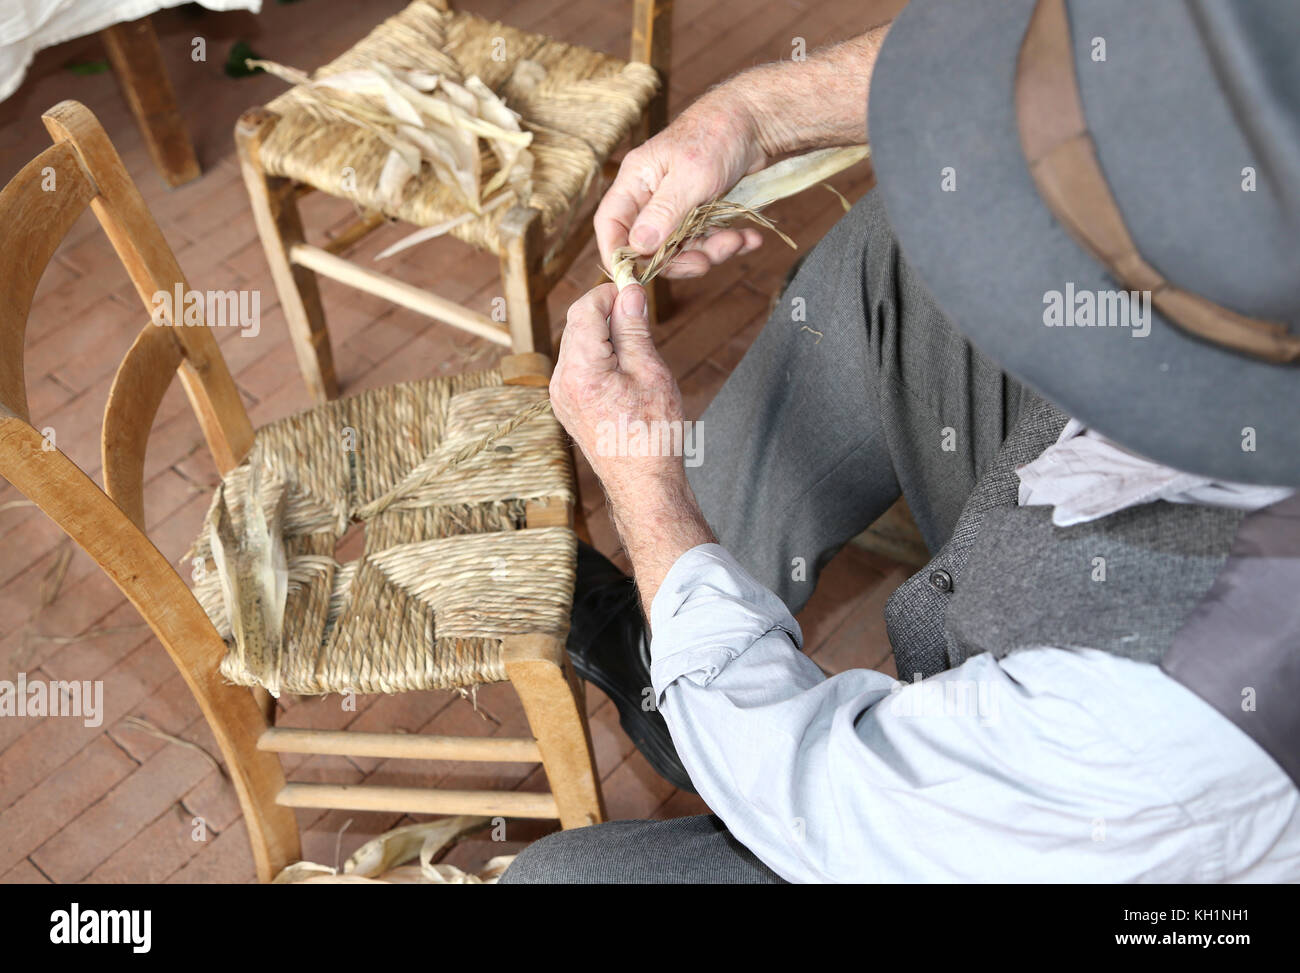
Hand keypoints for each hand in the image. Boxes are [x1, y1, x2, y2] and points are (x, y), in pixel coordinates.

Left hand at [550, 282, 715, 611]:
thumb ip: (634, 328)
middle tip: (643, 318)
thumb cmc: (653, 435)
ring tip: (639, 349)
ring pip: (579, 345)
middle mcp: (560, 381)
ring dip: (606, 336)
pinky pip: (580, 367)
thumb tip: (630, 292)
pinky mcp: (567, 406)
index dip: (611, 294)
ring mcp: (561, 395)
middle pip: (578, 325)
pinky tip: (627, 371)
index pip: (585, 308)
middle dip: (609, 314)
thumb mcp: (651, 373)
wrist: (643, 485)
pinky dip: (601, 357)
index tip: (637, 292)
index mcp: (579, 369)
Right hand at [595, 85, 767, 279]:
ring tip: (739, 240)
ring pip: (683, 248)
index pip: (611, 224)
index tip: (634, 279)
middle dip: (680, 259)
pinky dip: (730, 243)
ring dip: (713, 251)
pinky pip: (708, 240)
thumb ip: (664, 212)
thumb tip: (638, 245)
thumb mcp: (691, 175)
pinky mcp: (703, 213)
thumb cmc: (718, 134)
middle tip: (706, 262)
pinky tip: (750, 238)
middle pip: (651, 246)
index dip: (617, 254)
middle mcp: (652, 197)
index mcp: (636, 181)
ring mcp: (678, 207)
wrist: (757, 120)